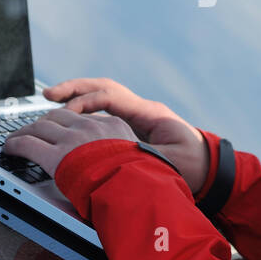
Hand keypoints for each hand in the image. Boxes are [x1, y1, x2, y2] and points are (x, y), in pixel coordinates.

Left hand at [3, 107, 137, 179]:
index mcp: (112, 126)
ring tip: (16, 139)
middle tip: (34, 131)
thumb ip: (122, 155)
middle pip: (57, 116)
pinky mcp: (55, 155)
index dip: (66, 123)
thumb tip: (119, 165)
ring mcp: (71, 139)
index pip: (82, 117)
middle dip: (43, 123)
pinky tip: (9, 148)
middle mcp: (90, 127)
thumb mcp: (136, 161)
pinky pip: (27, 143)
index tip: (59, 129)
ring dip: (25, 131)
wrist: (132, 191)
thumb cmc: (136, 185)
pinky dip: (15, 144)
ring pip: (39, 126)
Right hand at [36, 78, 209, 194]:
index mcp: (149, 113)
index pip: (111, 96)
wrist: (212, 171)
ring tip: (51, 102)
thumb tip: (116, 156)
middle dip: (75, 89)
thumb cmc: (195, 167)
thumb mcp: (171, 163)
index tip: (65, 112)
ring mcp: (138, 117)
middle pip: (103, 89)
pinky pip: (106, 112)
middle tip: (48, 95)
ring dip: (78, 98)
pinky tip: (70, 120)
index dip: (85, 101)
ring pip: (103, 98)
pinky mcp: (134, 128)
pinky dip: (86, 112)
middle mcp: (142, 110)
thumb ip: (143, 158)